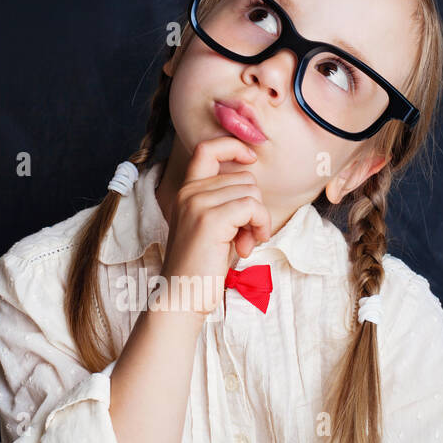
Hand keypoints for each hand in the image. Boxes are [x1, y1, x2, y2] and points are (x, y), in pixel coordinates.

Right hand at [157, 136, 271, 316]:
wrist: (182, 296)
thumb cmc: (201, 266)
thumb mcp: (211, 225)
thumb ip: (224, 201)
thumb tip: (252, 184)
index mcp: (186, 191)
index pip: (207, 148)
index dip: (233, 146)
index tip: (250, 160)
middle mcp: (188, 192)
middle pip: (244, 177)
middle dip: (254, 205)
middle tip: (246, 234)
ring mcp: (197, 204)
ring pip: (251, 191)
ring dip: (259, 219)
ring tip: (244, 242)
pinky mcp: (210, 220)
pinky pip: (252, 207)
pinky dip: (260, 225)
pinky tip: (248, 246)